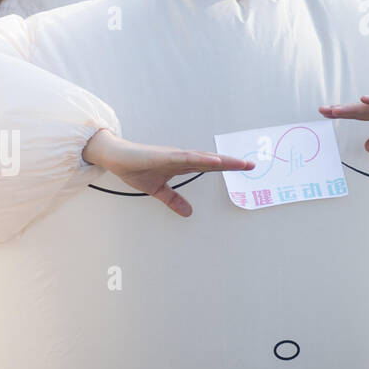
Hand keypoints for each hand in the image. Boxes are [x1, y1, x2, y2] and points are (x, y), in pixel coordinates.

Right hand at [82, 129, 255, 217]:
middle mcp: (182, 158)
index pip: (209, 167)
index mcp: (181, 165)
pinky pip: (187, 158)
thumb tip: (188, 213)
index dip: (226, 167)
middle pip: (211, 161)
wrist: (117, 158)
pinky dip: (202, 160)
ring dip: (221, 161)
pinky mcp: (165, 156)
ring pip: (203, 158)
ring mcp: (174, 156)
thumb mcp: (157, 191)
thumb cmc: (135, 168)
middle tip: (251, 165)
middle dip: (231, 163)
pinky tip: (214, 162)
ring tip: (239, 163)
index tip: (244, 168)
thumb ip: (173, 200)